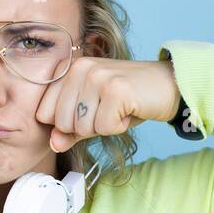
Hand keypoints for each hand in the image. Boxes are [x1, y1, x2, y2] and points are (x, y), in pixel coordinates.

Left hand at [35, 57, 180, 152]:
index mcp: (69, 69)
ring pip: (82, 128)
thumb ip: (69, 129)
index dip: (67, 124)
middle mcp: (80, 68)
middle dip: (87, 127)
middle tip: (108, 110)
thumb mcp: (94, 114)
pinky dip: (118, 127)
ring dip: (104, 127)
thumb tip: (53, 144)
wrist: (169, 85)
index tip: (90, 111)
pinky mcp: (115, 89)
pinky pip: (103, 128)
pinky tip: (129, 110)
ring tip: (119, 109)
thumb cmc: (130, 100)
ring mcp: (97, 77)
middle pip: (62, 124)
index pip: (44, 113)